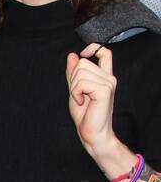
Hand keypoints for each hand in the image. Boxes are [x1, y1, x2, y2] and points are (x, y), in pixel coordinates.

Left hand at [66, 44, 117, 164]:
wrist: (92, 133)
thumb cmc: (85, 115)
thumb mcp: (75, 90)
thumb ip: (73, 73)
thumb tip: (72, 55)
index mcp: (104, 76)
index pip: (104, 52)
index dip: (93, 48)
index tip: (82, 55)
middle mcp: (108, 78)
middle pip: (83, 63)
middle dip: (73, 79)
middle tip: (78, 94)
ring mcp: (108, 83)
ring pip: (81, 72)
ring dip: (74, 87)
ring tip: (80, 99)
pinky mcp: (104, 90)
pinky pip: (82, 82)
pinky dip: (76, 93)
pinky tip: (81, 102)